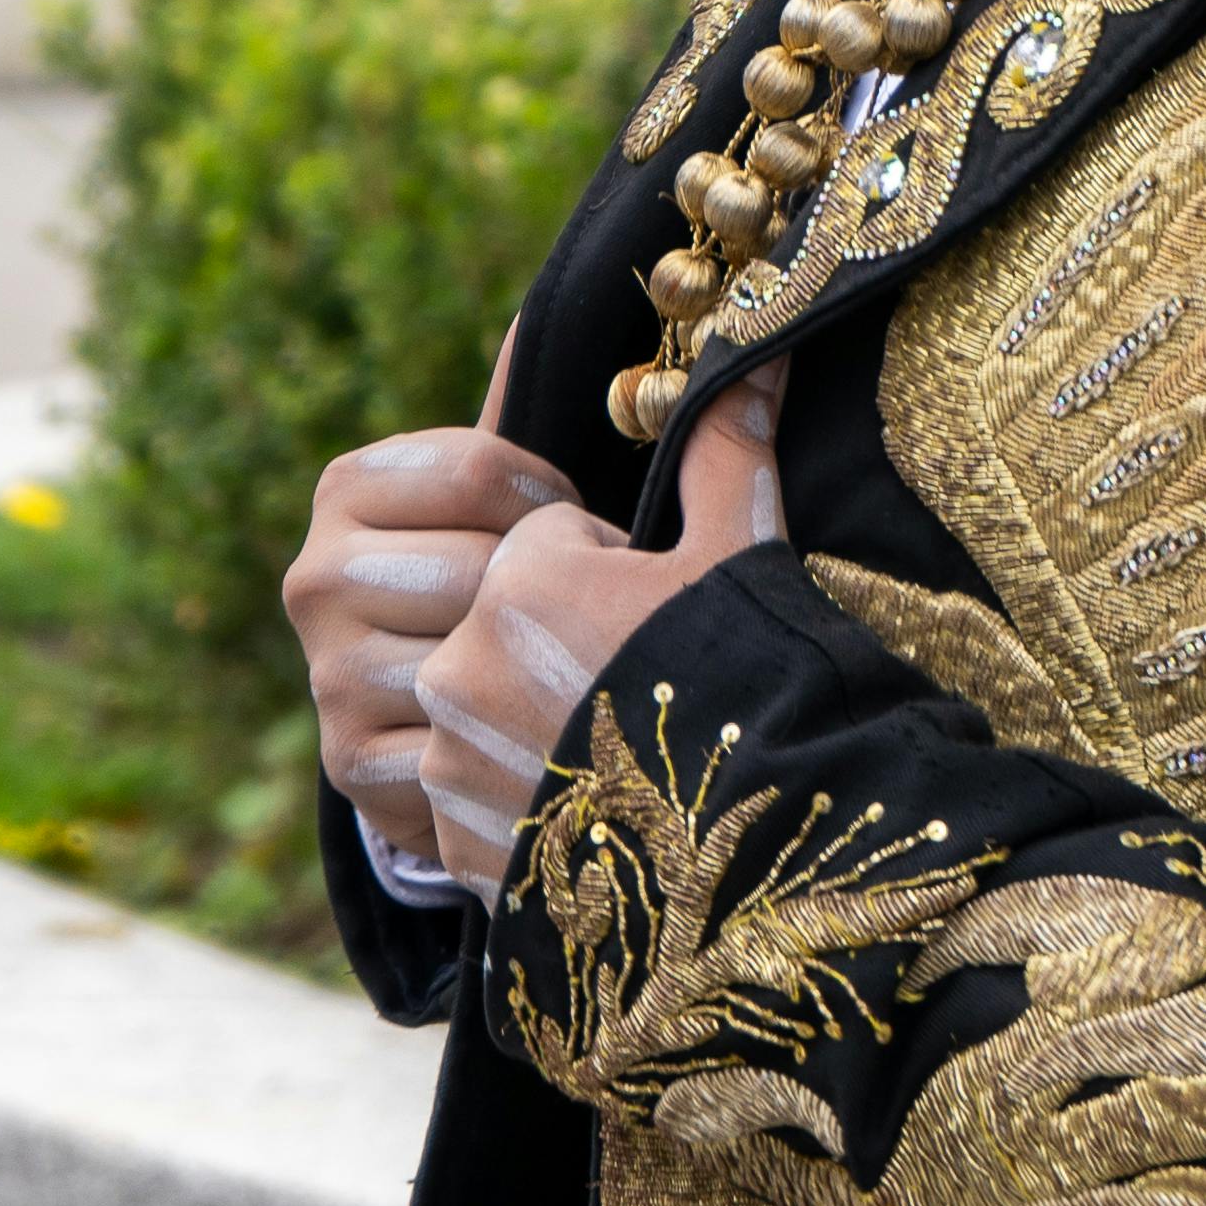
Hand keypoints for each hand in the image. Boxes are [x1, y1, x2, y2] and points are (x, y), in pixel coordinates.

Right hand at [286, 400, 572, 885]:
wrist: (424, 718)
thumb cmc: (481, 575)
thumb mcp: (490, 492)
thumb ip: (512, 412)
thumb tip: (533, 314)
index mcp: (346, 487)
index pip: (479, 469)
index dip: (550, 503)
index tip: (568, 528)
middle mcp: (313, 573)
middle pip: (481, 567)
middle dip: (545, 592)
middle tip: (566, 613)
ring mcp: (324, 671)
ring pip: (474, 655)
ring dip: (531, 669)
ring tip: (546, 667)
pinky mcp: (348, 760)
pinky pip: (463, 742)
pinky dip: (504, 743)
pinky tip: (510, 736)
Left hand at [408, 370, 788, 890]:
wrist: (753, 860)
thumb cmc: (750, 679)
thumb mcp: (743, 550)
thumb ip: (724, 444)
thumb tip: (756, 345)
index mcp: (522, 579)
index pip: (548, 550)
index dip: (611, 580)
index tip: (659, 619)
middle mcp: (461, 662)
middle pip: (507, 626)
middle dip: (561, 646)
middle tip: (643, 685)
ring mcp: (448, 755)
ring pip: (481, 706)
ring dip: (535, 718)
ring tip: (625, 757)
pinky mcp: (450, 833)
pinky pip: (472, 791)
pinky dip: (518, 796)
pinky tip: (595, 811)